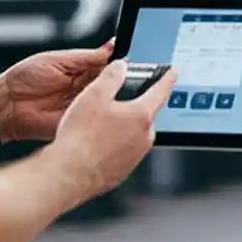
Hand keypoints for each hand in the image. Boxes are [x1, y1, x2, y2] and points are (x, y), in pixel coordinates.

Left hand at [0, 40, 115, 142]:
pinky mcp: (76, 123)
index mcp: (78, 70)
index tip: (125, 63)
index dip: (116, 65)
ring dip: (108, 98)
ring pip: (103, 101)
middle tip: (119, 78)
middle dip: (115, 81)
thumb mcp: (57, 60)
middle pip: (108, 84)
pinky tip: (102, 109)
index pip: (105, 66)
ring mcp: (79, 106)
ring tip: (110, 93)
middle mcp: (82, 89)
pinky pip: (92, 119)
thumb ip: (85, 57)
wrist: (6, 104)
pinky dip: (98, 115)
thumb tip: (110, 47)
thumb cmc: (23, 79)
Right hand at [50, 60, 176, 197]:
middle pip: (146, 114)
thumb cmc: (81, 137)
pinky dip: (115, 145)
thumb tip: (121, 67)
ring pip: (134, 134)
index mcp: (141, 116)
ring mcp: (135, 157)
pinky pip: (124, 152)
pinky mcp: (123, 171)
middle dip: (135, 106)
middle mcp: (144, 138)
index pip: (161, 91)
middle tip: (115, 102)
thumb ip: (111, 76)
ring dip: (123, 127)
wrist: (69, 173)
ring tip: (98, 125)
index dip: (167, 79)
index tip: (172, 73)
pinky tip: (95, 144)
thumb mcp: (94, 95)